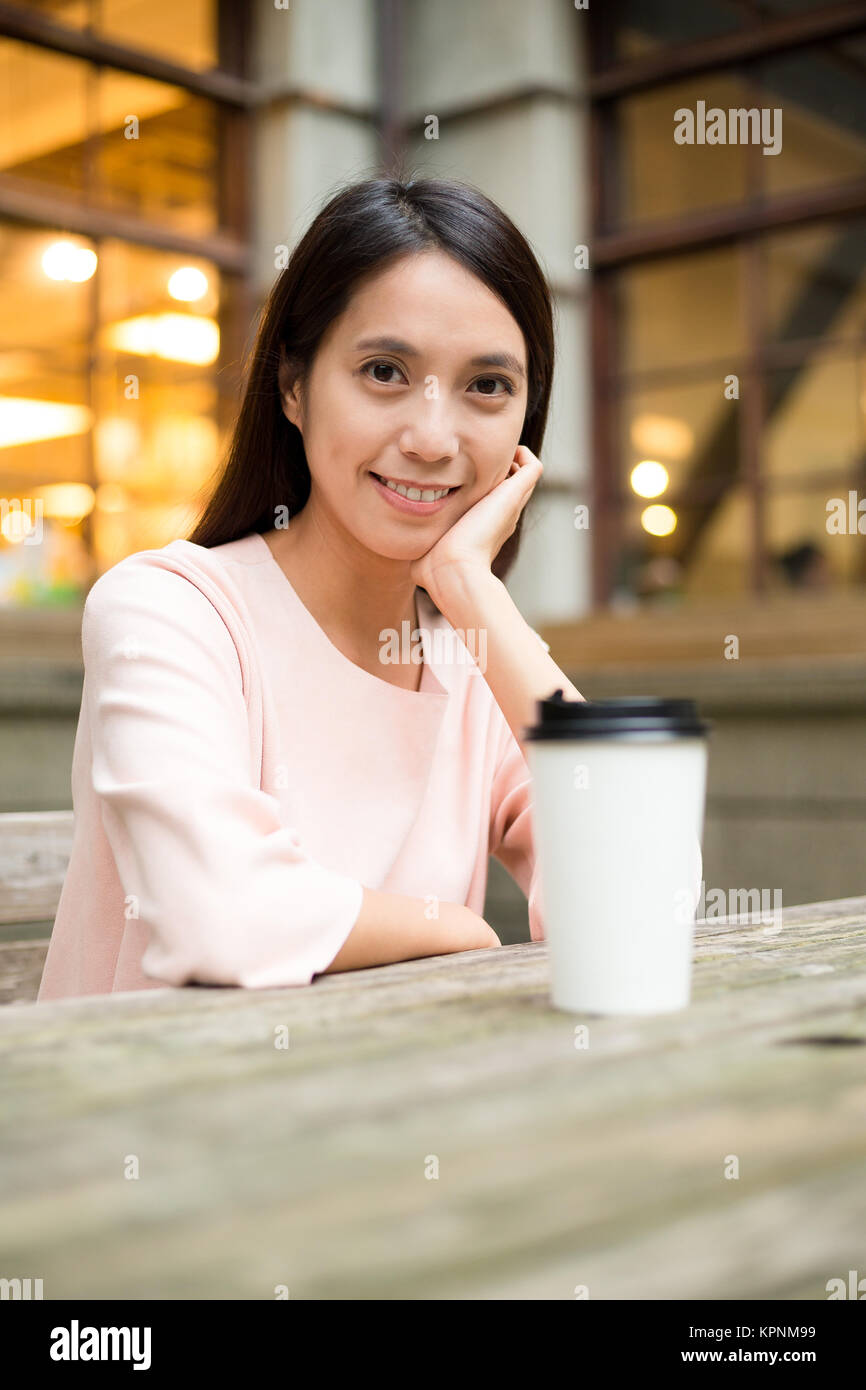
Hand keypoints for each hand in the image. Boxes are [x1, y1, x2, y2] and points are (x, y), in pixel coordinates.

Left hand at [409, 444, 542, 599]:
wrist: (451, 568)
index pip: (494, 503)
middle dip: (500, 470)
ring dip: (513, 460)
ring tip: (492, 452)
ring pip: (526, 477)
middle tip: (479, 459)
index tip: (465, 477)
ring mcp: (510, 506)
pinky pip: (532, 467)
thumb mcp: (426, 553)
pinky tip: (502, 451)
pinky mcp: (513, 494)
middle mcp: (502, 517)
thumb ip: (421, 547)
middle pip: (514, 488)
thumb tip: (408, 563)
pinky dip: (522, 455)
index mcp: (486, 530)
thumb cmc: (435, 568)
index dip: (484, 487)